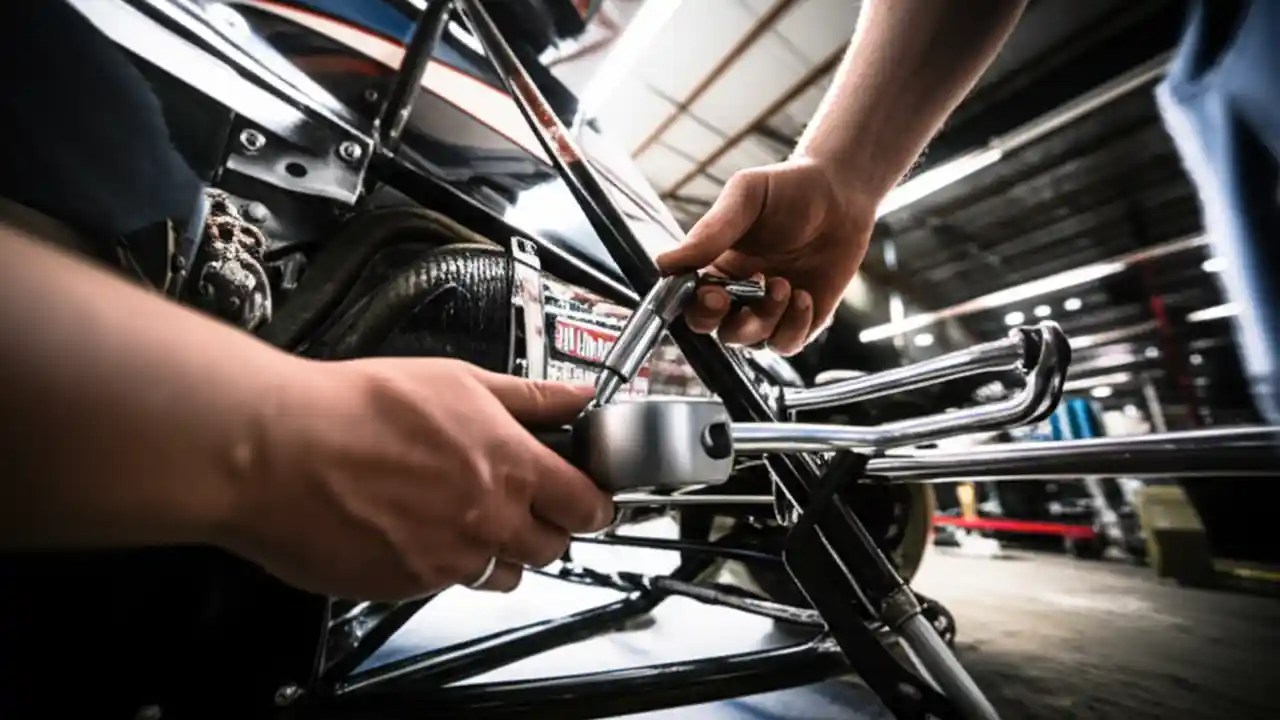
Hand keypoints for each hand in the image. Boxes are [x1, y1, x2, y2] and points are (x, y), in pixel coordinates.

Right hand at [214, 357, 612, 600]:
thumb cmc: (354, 409)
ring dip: (498, 551)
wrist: (277, 451)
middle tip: (524, 502)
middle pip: (553, 547)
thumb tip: (573, 397)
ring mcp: (450, 561)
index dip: (593, 502)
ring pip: (504, 574)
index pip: (586, 504)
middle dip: (547, 527)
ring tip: (463, 515)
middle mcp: (489, 521)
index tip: (588, 497)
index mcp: (510, 466)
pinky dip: (444, 563)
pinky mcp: (409, 587)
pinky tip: (416, 527)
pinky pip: (448, 586)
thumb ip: (527, 397)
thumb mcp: (456, 380)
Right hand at [655, 156, 874, 355]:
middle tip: (737, 295)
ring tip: (783, 283)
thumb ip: (709, 232)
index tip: (711, 292)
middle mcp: (740, 292)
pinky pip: (787, 343)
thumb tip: (666, 262)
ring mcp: (771, 307)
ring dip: (764, 319)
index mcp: (716, 265)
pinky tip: (804, 296)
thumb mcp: (745, 198)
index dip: (695, 306)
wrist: (841, 191)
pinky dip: (793, 327)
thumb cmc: (788, 188)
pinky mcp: (803, 318)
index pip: (691, 302)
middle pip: (716, 330)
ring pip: (751, 341)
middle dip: (725, 322)